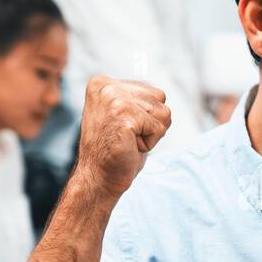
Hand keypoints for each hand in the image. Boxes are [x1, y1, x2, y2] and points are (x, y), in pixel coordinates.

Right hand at [75, 75, 170, 196]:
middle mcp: (107, 86)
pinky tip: (129, 147)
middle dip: (151, 123)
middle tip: (127, 137)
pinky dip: (150, 143)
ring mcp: (114, 98)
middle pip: (161, 98)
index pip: (154, 91)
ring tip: (128, 141)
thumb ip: (137, 99)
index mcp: (103, 83)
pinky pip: (159, 128)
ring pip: (163, 112)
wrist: (98, 178)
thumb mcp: (124, 115)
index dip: (147, 116)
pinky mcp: (124, 114)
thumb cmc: (114, 150)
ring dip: (151, 133)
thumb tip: (160, 94)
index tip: (124, 128)